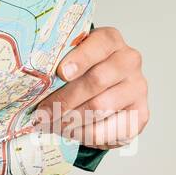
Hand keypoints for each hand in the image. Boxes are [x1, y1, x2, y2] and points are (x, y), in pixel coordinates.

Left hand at [30, 26, 147, 148]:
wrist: (103, 89)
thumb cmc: (79, 71)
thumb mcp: (69, 59)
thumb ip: (58, 64)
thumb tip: (34, 83)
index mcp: (110, 40)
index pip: (99, 45)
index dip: (80, 59)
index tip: (61, 73)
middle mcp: (129, 60)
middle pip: (97, 80)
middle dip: (65, 99)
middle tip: (43, 113)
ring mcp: (138, 87)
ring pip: (101, 107)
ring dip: (72, 120)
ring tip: (52, 125)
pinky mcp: (141, 114)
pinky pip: (112, 129)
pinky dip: (86, 134)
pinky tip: (72, 132)